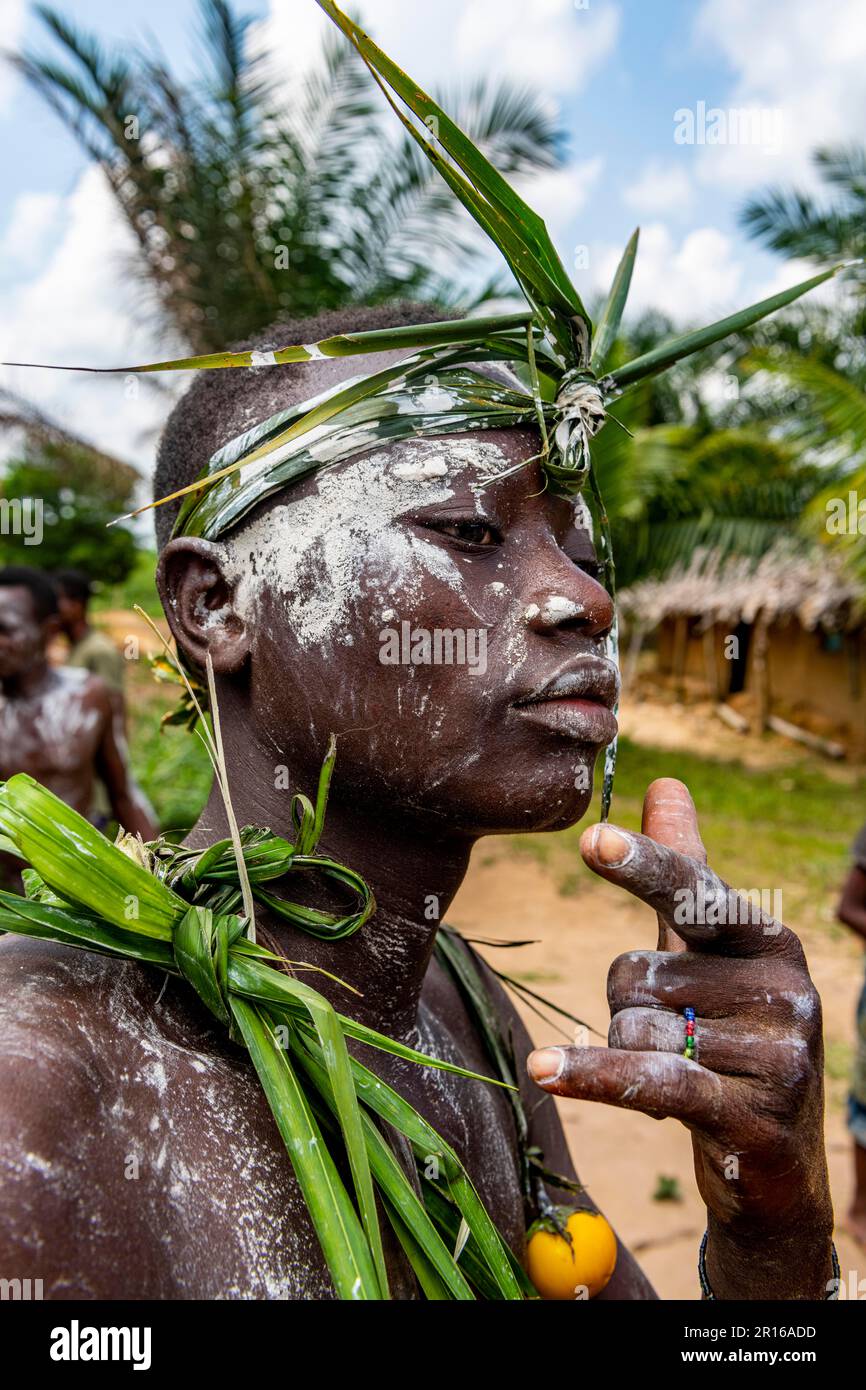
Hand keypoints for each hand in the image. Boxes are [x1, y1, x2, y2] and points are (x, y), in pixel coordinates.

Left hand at [527, 778, 833, 1299]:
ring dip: (626, 1055)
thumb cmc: (729, 1039)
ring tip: (678, 1072)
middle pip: (636, 972)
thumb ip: (684, 875)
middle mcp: (785, 989)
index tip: (593, 841)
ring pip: (633, 1029)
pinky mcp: (753, 1117)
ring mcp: (777, 1055)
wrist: (774, 1166)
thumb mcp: (706, 956)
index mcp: (770, 939)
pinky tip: (545, 1069)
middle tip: (670, 1036)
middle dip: (627, 1007)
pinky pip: (652, 1082)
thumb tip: (665, 785)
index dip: (644, 867)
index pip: (695, 893)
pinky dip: (593, 1075)